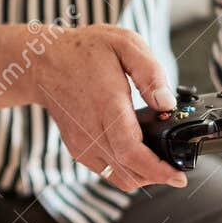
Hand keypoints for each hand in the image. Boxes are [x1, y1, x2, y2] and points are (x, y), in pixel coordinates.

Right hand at [28, 24, 185, 191]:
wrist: (43, 62)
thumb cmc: (84, 51)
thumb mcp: (123, 44)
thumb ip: (150, 73)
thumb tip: (166, 103)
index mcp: (107, 105)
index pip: (131, 151)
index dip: (158, 170)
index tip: (178, 177)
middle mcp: (92, 130)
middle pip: (129, 172)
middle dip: (158, 176)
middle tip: (175, 169)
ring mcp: (83, 142)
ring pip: (119, 178)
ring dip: (143, 176)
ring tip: (159, 162)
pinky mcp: (78, 148)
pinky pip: (107, 172)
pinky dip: (127, 171)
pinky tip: (137, 155)